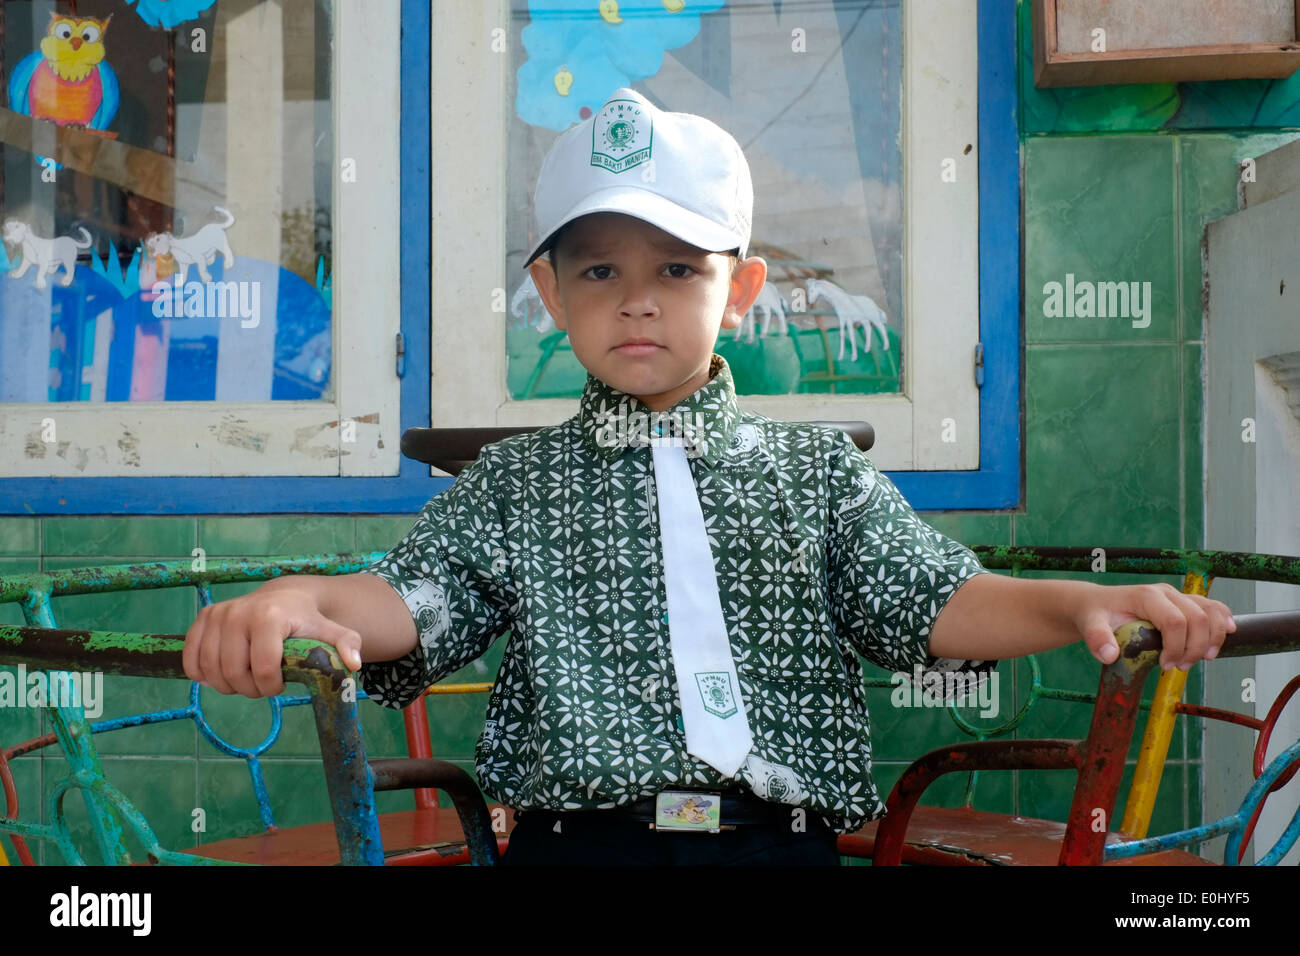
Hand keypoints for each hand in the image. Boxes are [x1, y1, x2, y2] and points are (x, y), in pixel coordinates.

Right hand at [182, 584, 363, 697]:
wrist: (284, 597)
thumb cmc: (308, 621)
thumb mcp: (331, 632)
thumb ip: (346, 645)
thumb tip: (354, 664)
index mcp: (270, 617)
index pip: (263, 668)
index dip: (272, 686)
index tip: (282, 685)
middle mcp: (238, 613)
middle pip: (234, 673)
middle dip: (250, 689)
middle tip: (264, 686)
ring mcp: (218, 614)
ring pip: (210, 670)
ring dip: (228, 685)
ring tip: (247, 679)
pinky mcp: (203, 619)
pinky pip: (191, 658)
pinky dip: (202, 674)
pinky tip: (221, 675)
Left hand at [1074, 583, 1235, 670]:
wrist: (1097, 604)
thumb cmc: (1096, 615)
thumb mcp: (1089, 625)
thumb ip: (1096, 638)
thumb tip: (1109, 655)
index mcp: (1145, 597)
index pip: (1175, 621)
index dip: (1177, 646)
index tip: (1166, 665)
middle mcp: (1165, 593)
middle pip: (1198, 618)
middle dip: (1196, 647)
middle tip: (1182, 667)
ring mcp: (1177, 596)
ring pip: (1210, 611)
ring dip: (1214, 637)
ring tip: (1204, 659)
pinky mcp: (1183, 602)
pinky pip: (1211, 606)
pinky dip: (1222, 619)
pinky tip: (1229, 632)